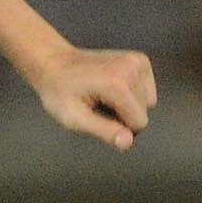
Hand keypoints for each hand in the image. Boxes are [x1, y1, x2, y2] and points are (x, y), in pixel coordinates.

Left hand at [31, 46, 155, 150]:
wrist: (54, 64)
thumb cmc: (60, 93)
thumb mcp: (75, 119)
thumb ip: (104, 131)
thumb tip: (128, 142)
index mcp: (118, 83)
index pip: (139, 123)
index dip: (120, 127)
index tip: (98, 116)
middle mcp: (132, 67)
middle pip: (144, 112)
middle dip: (124, 115)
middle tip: (98, 104)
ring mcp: (138, 61)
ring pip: (147, 102)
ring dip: (128, 104)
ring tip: (103, 95)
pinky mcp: (140, 60)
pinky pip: (147, 90)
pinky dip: (133, 94)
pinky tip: (112, 88)